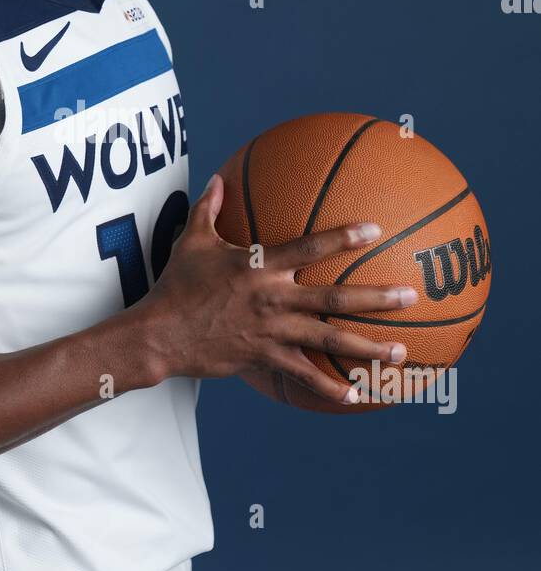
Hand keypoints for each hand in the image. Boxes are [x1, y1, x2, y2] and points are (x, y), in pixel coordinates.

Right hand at [140, 172, 417, 408]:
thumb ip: (209, 208)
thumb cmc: (176, 285)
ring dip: (369, 347)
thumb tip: (217, 177)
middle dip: (378, 298)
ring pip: (330, 341)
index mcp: (261, 265)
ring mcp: (273, 331)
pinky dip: (330, 385)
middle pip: (336, 299)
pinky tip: (356, 393)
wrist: (161, 334)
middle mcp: (274, 298)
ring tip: (400, 351)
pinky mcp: (265, 357)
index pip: (311, 246)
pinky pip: (304, 375)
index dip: (344, 237)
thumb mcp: (191, 241)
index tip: (376, 230)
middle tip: (411, 296)